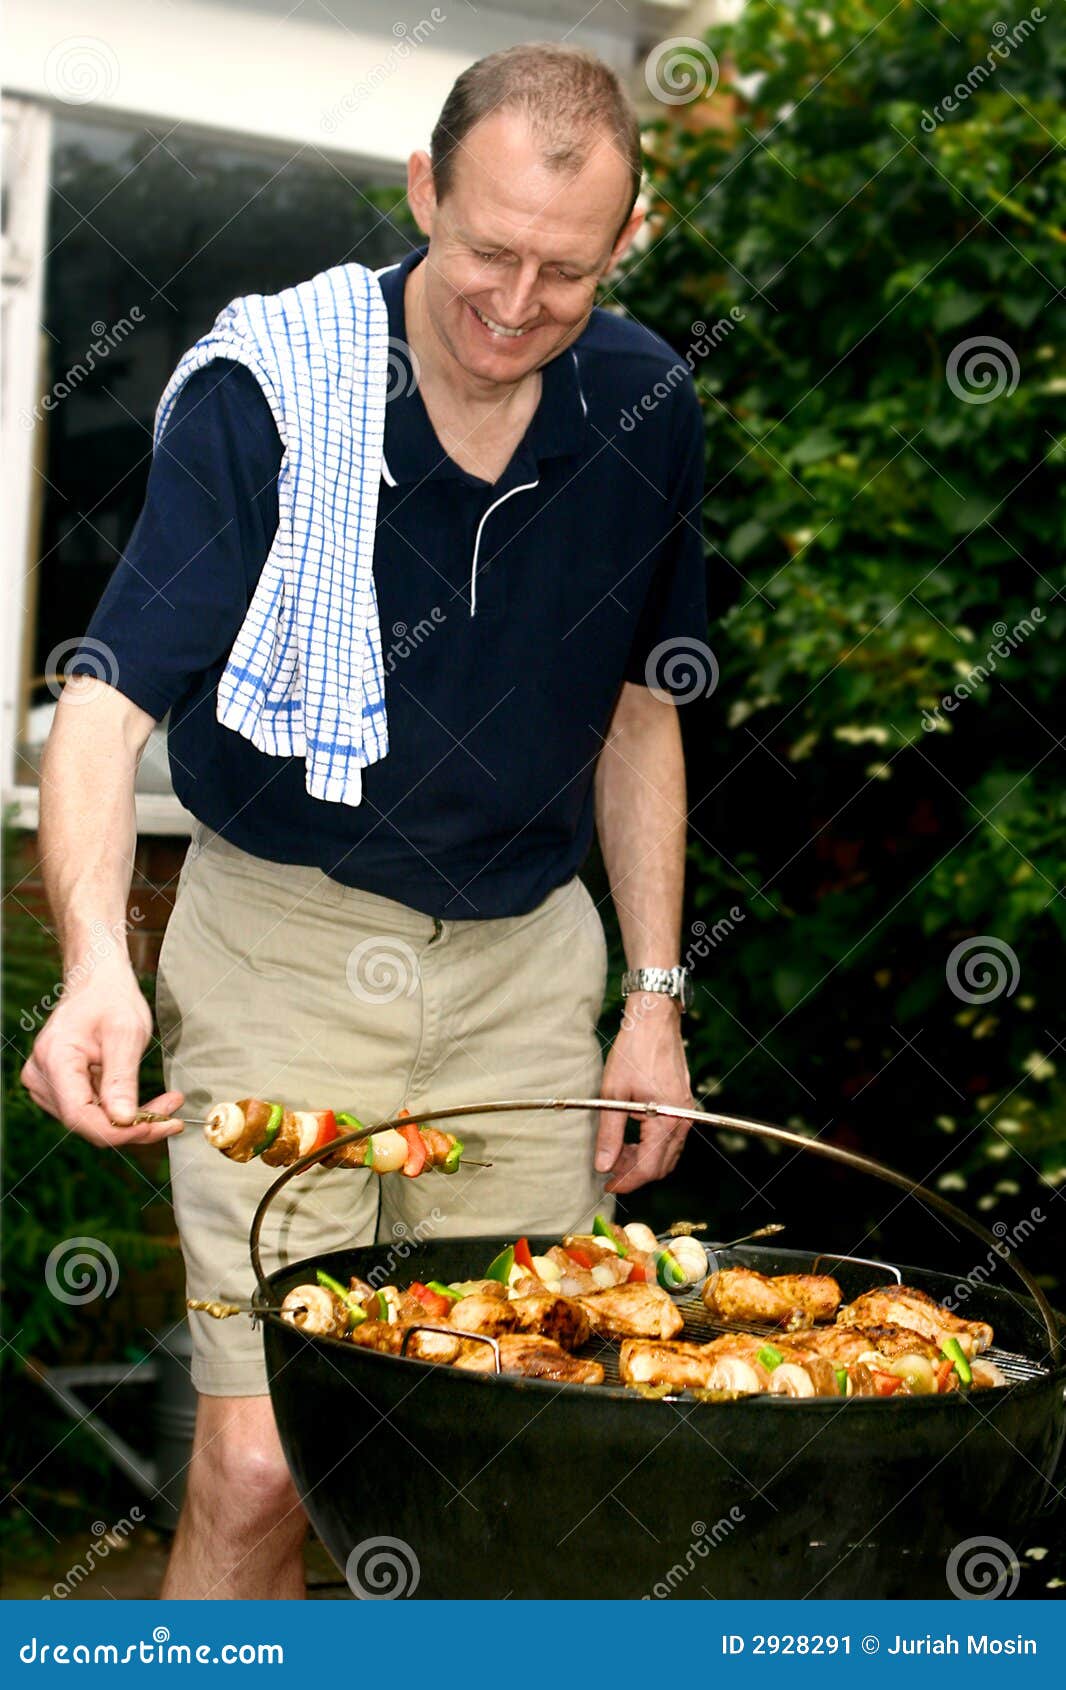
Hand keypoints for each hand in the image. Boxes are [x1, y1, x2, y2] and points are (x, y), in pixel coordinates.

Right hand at [21, 958, 184, 1147]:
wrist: (96, 982)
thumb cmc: (111, 999)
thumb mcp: (126, 1033)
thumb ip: (122, 1078)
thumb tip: (124, 1119)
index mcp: (55, 1060)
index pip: (81, 1116)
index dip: (120, 1130)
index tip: (160, 1123)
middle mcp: (41, 1077)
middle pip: (88, 1123)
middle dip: (134, 1125)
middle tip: (175, 1113)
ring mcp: (46, 1085)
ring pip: (92, 1123)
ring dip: (132, 1121)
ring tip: (168, 1103)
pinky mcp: (58, 1089)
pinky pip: (91, 1113)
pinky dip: (122, 1113)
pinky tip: (148, 1103)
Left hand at [595, 994, 692, 1193]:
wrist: (654, 1021)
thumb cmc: (633, 1052)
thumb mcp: (613, 1094)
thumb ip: (609, 1134)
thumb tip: (603, 1166)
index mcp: (667, 1120)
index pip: (649, 1168)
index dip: (627, 1182)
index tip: (607, 1185)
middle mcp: (682, 1121)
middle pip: (661, 1166)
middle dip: (634, 1173)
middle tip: (608, 1171)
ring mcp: (685, 1113)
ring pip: (667, 1153)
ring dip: (643, 1160)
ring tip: (616, 1154)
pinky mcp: (682, 1105)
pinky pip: (670, 1138)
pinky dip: (651, 1145)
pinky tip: (631, 1138)